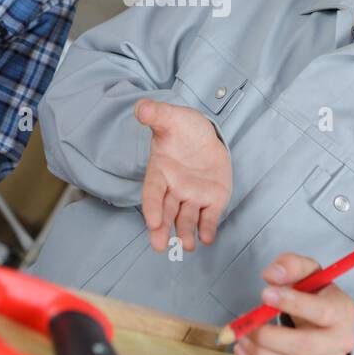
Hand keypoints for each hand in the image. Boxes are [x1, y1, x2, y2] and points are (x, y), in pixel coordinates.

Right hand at [134, 99, 231, 252]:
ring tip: (188, 246)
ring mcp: (193, 196)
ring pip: (186, 218)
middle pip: (166, 212)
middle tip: (160, 246)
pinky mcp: (212, 200)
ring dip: (185, 233)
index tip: (152, 221)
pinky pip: (208, 216)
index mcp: (160, 172)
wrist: (204, 134)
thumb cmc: (182, 129)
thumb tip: (141, 107)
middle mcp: (174, 189)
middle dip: (162, 230)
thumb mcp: (171, 117)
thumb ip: (156, 115)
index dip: (152, 208)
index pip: (153, 193)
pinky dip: (207, 228)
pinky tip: (207, 239)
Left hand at [234, 252, 353, 354]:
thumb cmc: (314, 295)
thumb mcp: (308, 272)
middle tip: (246, 325)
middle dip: (268, 337)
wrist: (328, 324)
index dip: (293, 303)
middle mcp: (341, 342)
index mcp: (342, 310)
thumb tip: (271, 275)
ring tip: (240, 338)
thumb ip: (291, 265)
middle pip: (303, 347)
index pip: (322, 312)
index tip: (264, 293)